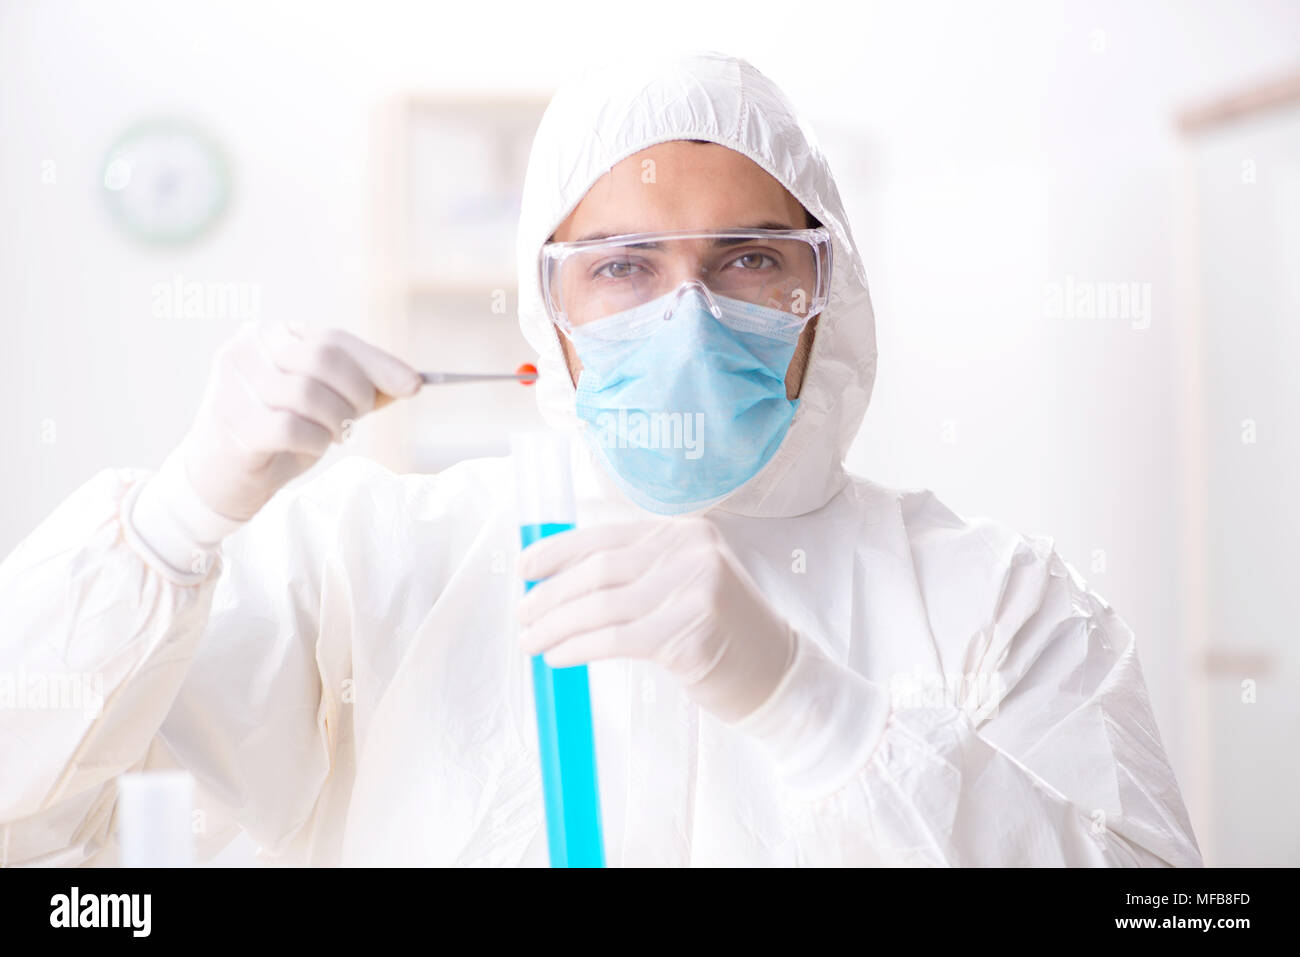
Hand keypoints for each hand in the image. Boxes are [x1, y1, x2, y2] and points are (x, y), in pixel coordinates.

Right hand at [182, 322, 420, 520]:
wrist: (216, 480)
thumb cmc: (274, 437)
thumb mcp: (320, 406)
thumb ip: (355, 389)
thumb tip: (408, 381)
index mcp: (270, 335)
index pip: (334, 339)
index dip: (379, 363)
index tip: (415, 385)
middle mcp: (246, 349)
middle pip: (325, 359)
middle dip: (358, 393)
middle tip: (358, 420)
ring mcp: (232, 383)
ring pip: (309, 393)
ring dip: (335, 420)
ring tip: (330, 435)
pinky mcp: (231, 421)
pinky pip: (292, 427)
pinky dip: (314, 441)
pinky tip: (309, 447)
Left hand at [516, 518, 796, 722]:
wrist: (775, 673)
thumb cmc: (718, 632)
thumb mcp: (682, 584)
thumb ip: (635, 572)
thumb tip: (558, 578)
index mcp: (685, 532)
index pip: (607, 536)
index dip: (558, 551)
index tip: (524, 569)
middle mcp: (691, 552)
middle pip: (599, 571)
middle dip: (550, 595)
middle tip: (522, 616)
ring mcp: (695, 590)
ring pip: (601, 606)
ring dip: (555, 626)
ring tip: (531, 642)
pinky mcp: (691, 632)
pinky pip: (616, 639)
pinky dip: (578, 648)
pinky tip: (559, 657)